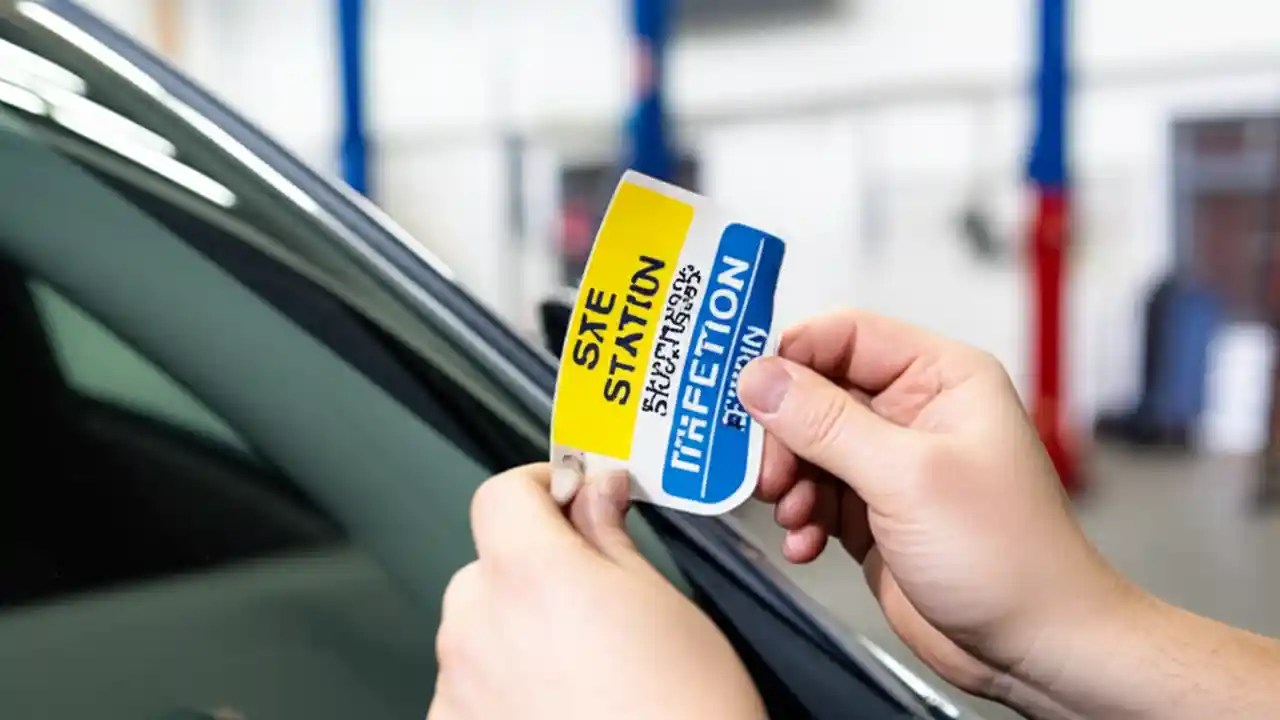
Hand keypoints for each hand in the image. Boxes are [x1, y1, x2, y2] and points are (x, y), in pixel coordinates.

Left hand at [429, 464, 763, 719]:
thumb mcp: (661, 601)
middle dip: (534, 569)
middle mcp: (478, 625)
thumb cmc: (684, 710)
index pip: (501, 495)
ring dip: (515, 630)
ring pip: (478, 628)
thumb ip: (609, 535)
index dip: (540, 487)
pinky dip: (503, 685)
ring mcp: (460, 686)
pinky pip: (470, 686)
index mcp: (531, 574)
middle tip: (594, 594)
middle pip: (489, 566)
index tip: (569, 497)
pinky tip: (558, 702)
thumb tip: (596, 492)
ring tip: (583, 666)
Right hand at [737, 311, 1135, 708]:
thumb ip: (826, 423)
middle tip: (765, 470)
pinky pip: (815, 495)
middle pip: (816, 392)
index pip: (846, 335)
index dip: (791, 353)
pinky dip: (801, 517)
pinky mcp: (874, 512)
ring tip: (794, 515)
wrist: (1034, 648)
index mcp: (941, 378)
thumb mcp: (906, 477)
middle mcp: (915, 412)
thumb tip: (760, 378)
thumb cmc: (1006, 556)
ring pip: (808, 446)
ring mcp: (892, 464)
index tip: (743, 385)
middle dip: (782, 433)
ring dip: (789, 481)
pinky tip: (806, 544)